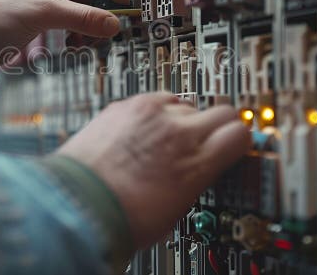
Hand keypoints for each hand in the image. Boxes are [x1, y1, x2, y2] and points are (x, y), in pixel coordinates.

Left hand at [0, 0, 127, 63]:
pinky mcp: (54, 9)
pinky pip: (82, 15)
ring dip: (96, 20)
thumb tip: (114, 24)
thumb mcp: (42, 12)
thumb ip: (82, 17)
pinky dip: (85, 28)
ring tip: (90, 38)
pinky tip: (77, 42)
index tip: (121, 0)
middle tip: (111, 24)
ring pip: (93, 0)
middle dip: (107, 2)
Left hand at [57, 93, 250, 247]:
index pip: (240, 133)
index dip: (239, 141)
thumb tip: (207, 166)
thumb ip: (199, 176)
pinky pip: (155, 99)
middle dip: (219, 125)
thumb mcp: (179, 206)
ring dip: (185, 117)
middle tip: (209, 137)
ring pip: (187, 102)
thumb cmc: (122, 216)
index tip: (234, 144)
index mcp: (197, 161)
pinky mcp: (125, 105)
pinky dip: (156, 112)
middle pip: (222, 111)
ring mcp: (150, 114)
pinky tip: (146, 130)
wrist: (76, 204)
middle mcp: (178, 131)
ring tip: (169, 137)